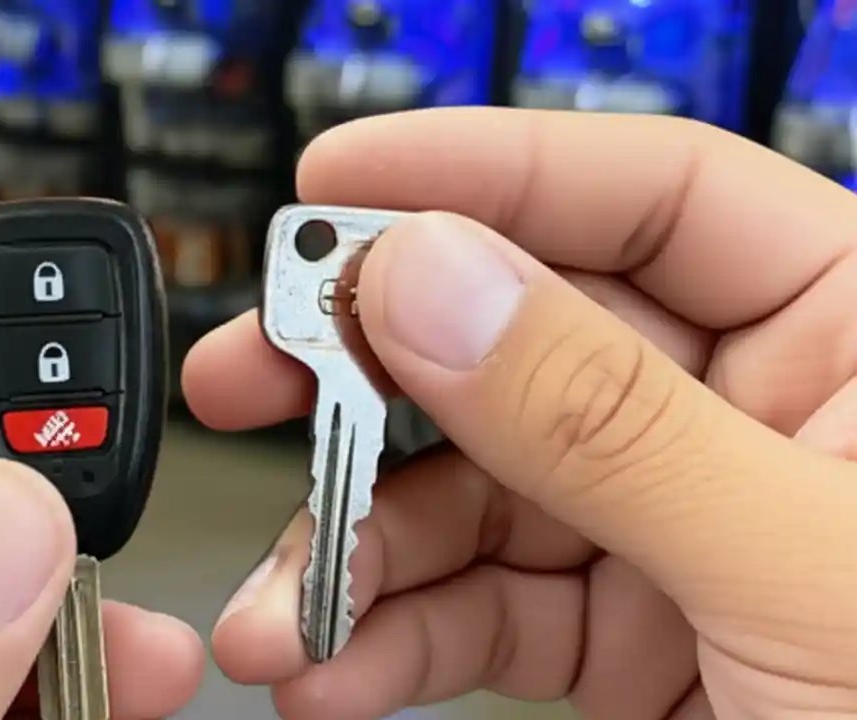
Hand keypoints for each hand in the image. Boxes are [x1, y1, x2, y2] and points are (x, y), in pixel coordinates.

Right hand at [184, 108, 856, 718]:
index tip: (337, 187)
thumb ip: (609, 421)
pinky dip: (397, 637)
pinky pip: (485, 605)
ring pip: (475, 492)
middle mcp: (752, 420)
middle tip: (253, 376)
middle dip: (372, 367)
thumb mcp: (803, 573)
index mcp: (855, 340)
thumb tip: (436, 283)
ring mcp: (678, 529)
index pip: (653, 198)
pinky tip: (336, 669)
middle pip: (523, 336)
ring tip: (285, 614)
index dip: (485, 171)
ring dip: (360, 550)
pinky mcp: (631, 636)